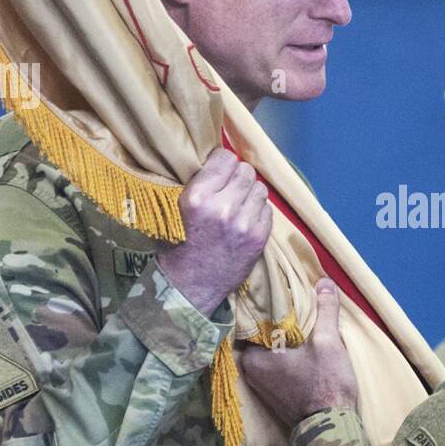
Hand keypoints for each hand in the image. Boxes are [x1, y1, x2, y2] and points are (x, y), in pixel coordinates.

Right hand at [154, 148, 271, 314]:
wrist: (188, 287)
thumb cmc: (178, 246)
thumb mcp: (176, 208)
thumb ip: (199, 184)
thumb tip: (219, 161)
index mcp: (198, 197)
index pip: (226, 158)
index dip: (223, 163)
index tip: (219, 172)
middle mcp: (223, 207)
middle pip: (246, 171)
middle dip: (238, 178)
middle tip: (229, 190)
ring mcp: (244, 223)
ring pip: (260, 188)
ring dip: (250, 194)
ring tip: (237, 206)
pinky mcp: (258, 238)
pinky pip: (267, 209)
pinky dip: (258, 212)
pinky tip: (244, 221)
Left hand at [241, 279, 358, 423]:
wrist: (331, 428)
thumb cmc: (326, 384)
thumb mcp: (328, 342)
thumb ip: (325, 310)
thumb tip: (324, 281)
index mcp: (255, 358)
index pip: (250, 324)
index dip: (262, 308)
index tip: (274, 294)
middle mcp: (251, 373)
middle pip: (258, 339)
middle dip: (271, 324)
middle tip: (286, 304)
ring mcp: (261, 387)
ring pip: (266, 355)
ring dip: (277, 342)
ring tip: (292, 322)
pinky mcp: (273, 396)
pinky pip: (272, 368)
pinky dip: (281, 357)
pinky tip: (296, 347)